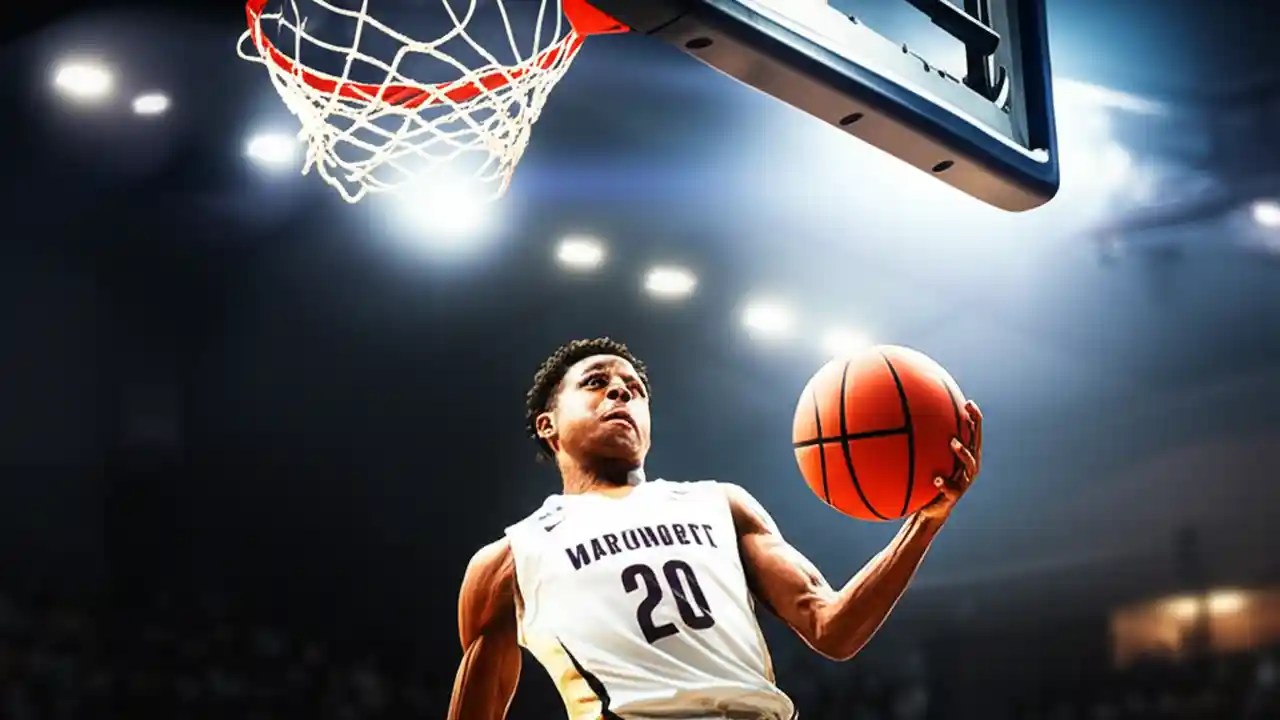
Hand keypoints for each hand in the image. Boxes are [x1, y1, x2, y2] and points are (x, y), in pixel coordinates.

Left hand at [917, 400, 981, 520]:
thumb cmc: (928, 480)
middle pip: (976, 444)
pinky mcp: (954, 496)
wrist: (930, 509)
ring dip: (963, 453)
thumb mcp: (927, 462)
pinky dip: (944, 484)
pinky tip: (936, 479)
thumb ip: (924, 446)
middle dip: (974, 427)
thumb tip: (906, 421)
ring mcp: (963, 482)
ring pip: (970, 466)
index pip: (973, 435)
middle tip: (967, 414)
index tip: (968, 402)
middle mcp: (968, 468)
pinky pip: (951, 489)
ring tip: (953, 442)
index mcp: (965, 457)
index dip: (974, 418)